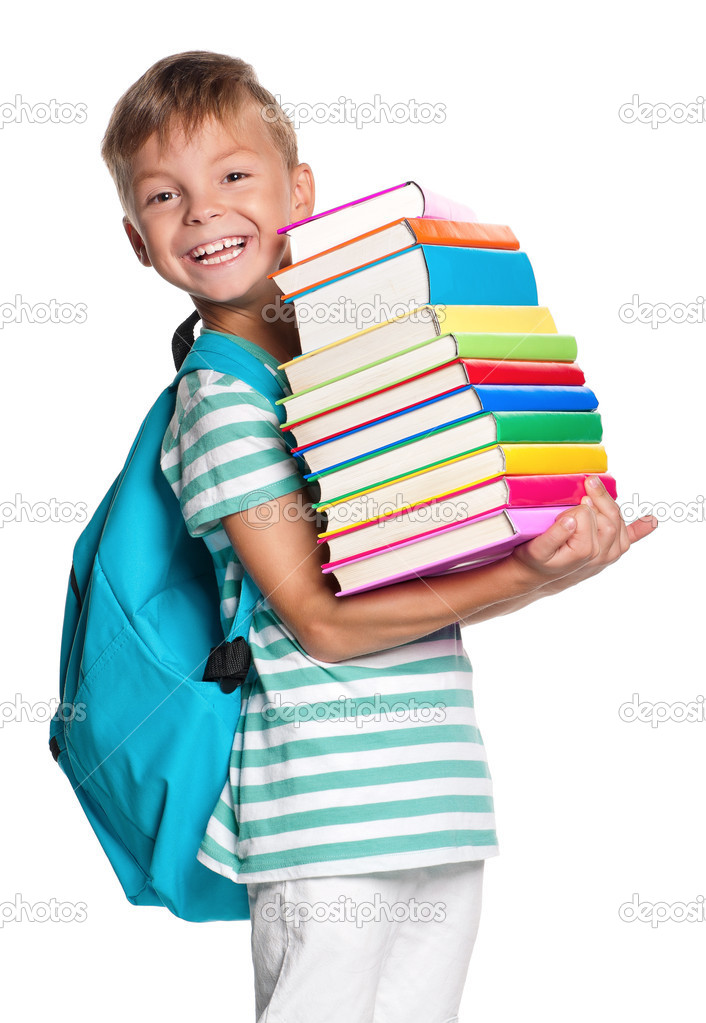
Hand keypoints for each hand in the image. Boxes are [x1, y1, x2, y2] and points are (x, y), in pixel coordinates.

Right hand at [508, 475, 656, 591]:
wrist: (538, 576)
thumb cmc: (536, 560)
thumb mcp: (538, 549)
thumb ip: (555, 535)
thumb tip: (572, 520)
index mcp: (585, 552)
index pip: (589, 516)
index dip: (576, 508)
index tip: (562, 511)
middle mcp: (603, 555)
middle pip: (608, 517)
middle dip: (597, 498)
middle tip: (584, 485)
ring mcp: (610, 554)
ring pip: (617, 521)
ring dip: (608, 504)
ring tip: (594, 490)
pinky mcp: (612, 551)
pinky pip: (629, 538)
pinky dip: (641, 528)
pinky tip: (651, 520)